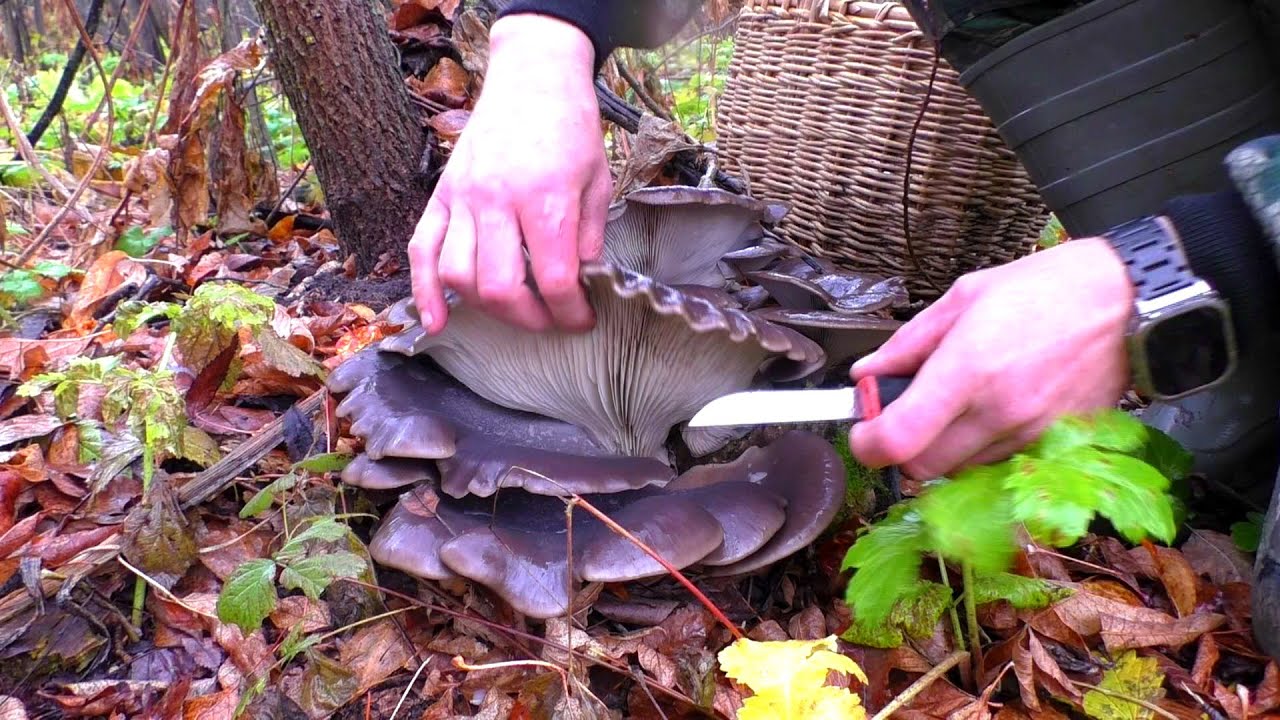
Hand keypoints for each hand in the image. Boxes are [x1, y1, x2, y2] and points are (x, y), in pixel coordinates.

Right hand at [408, 14, 611, 334]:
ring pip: (458, 276)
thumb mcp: (598, 180)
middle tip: (551, 320)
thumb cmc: (570, 128)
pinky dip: (424, 292)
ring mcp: (462, 198)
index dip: (571, 311)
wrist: (532, 78)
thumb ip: (588, 236)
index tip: (583, 320)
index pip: (554, 278)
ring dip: (486, 309)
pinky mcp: (441, 196)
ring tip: (513, 311)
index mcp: (544, 197)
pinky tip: (435, 323)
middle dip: (529, 318)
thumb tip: (580, 282)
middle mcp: (497, 200)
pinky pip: (421, 251)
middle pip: (500, 287)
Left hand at [849, 237, 1135, 479]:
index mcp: (967, 369)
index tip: (862, 430)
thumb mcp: (964, 297)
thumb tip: (867, 375)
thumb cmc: (1046, 289)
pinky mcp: (1055, 445)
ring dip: (945, 447)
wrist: (1128, 301)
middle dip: (903, 446)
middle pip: (921, 467)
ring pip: (959, 470)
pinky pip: (998, 464)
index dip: (867, 443)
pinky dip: (982, 448)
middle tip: (908, 412)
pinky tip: (994, 409)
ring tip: (961, 401)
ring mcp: (1029, 434)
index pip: (898, 440)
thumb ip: (908, 343)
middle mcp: (998, 412)